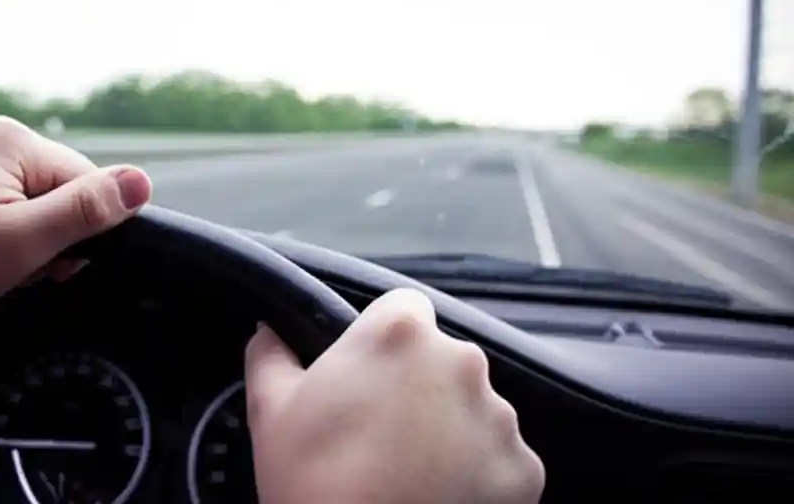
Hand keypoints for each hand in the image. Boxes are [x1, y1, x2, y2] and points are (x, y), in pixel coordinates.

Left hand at [0, 107, 152, 322]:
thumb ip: (85, 211)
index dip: (72, 235)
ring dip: (2, 227)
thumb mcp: (20, 245)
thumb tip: (141, 181)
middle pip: (43, 184)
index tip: (41, 268)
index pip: (81, 184)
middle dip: (33, 231)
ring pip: (5, 189)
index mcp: (9, 135)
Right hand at [245, 288, 544, 503]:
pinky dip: (479, 475)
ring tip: (412, 473)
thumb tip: (270, 331)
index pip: (405, 309)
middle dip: (419, 387)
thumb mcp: (270, 410)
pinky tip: (441, 497)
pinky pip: (501, 460)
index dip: (384, 342)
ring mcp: (499, 416)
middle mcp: (461, 361)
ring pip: (474, 409)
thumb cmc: (310, 481)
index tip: (369, 378)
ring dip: (451, 430)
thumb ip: (270, 354)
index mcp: (400, 332)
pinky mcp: (524, 468)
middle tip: (383, 434)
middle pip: (443, 359)